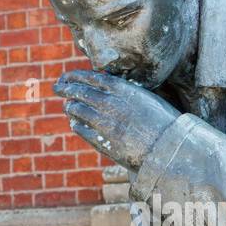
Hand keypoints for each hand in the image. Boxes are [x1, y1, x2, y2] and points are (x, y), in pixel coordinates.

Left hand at [55, 69, 179, 170]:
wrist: (167, 148)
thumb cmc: (163, 123)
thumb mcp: (147, 99)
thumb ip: (127, 92)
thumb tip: (112, 87)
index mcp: (122, 89)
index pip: (91, 77)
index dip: (75, 76)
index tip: (67, 76)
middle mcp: (110, 103)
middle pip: (79, 91)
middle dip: (65, 88)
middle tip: (58, 87)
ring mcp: (103, 122)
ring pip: (77, 109)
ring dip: (70, 106)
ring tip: (68, 106)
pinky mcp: (101, 140)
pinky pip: (80, 129)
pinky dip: (75, 124)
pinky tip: (75, 123)